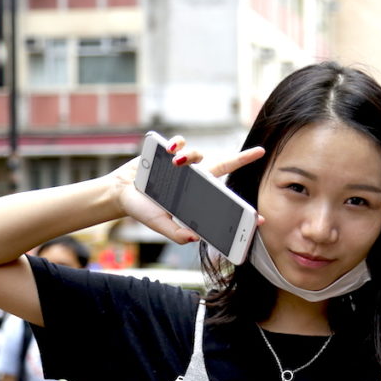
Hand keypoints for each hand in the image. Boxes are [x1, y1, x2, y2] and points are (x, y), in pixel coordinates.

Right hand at [107, 135, 265, 242]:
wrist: (120, 193)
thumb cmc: (143, 210)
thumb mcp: (160, 225)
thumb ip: (176, 233)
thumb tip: (194, 238)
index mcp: (196, 193)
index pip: (223, 195)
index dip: (239, 205)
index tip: (258, 214)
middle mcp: (194, 176)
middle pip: (223, 165)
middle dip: (242, 158)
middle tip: (261, 152)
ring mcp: (182, 163)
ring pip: (198, 153)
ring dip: (191, 155)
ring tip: (176, 162)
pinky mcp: (167, 151)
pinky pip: (179, 142)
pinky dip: (177, 144)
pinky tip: (170, 150)